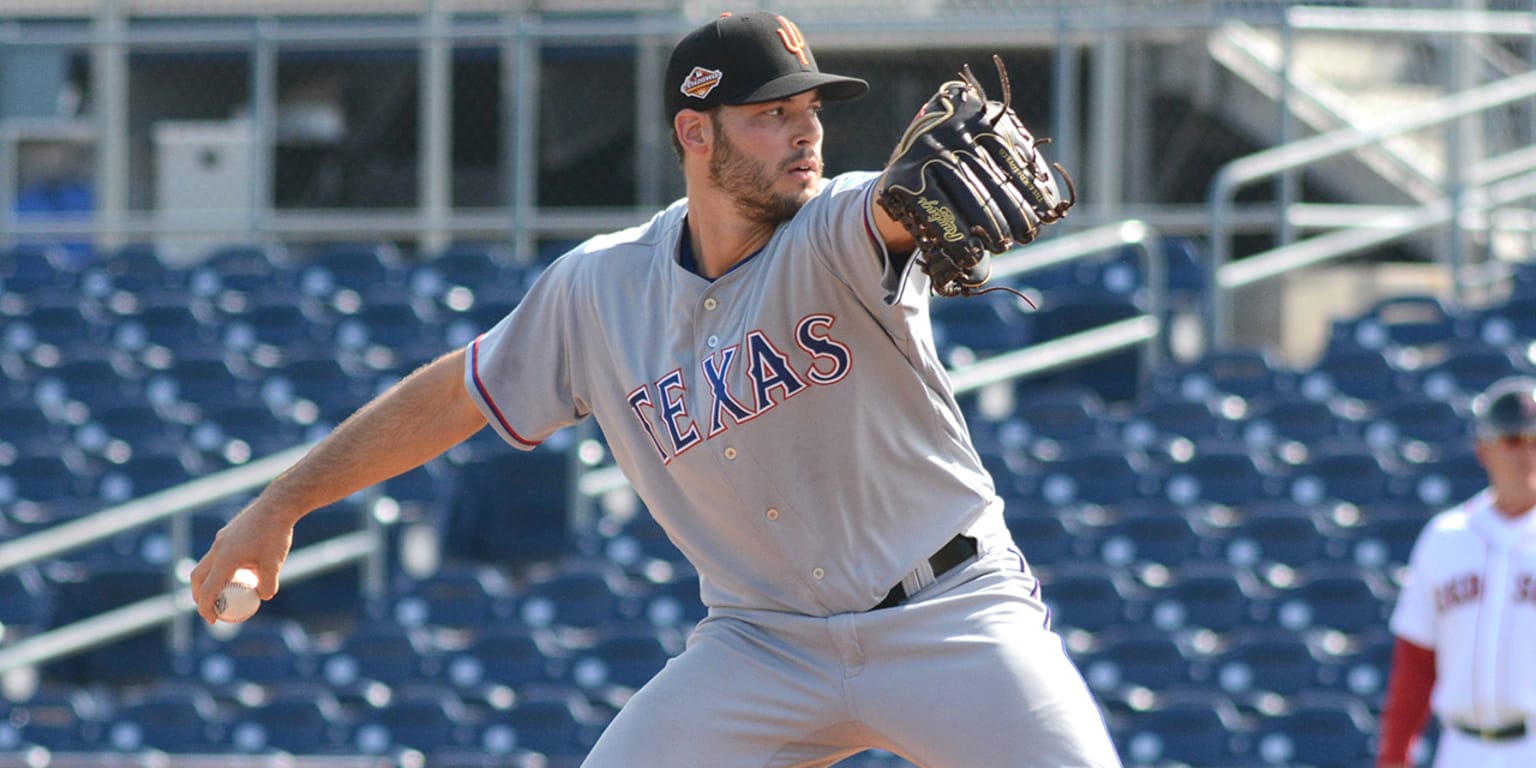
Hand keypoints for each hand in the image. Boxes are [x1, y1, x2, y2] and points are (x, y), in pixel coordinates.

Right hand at [188, 498, 294, 623]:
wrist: (277, 504)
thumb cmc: (276, 534)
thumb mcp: (275, 562)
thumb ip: (267, 584)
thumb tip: (263, 597)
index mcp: (225, 559)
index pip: (207, 590)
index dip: (206, 609)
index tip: (212, 621)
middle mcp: (217, 549)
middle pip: (197, 577)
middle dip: (198, 595)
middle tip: (210, 608)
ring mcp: (221, 539)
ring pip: (207, 564)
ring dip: (210, 580)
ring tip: (226, 592)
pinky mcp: (227, 533)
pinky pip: (218, 555)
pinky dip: (221, 567)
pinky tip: (241, 570)